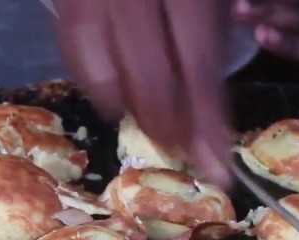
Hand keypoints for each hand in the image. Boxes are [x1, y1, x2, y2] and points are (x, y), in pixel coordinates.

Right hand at [53, 0, 233, 186]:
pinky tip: (117, 99)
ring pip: (107, 72)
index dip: (208, 120)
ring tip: (162, 134)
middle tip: (192, 157)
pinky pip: (74, 46)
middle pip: (152, 79)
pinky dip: (94, 81)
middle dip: (172, 128)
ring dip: (135, 113)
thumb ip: (223, 17)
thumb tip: (221, 94)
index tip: (218, 162)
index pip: (198, 65)